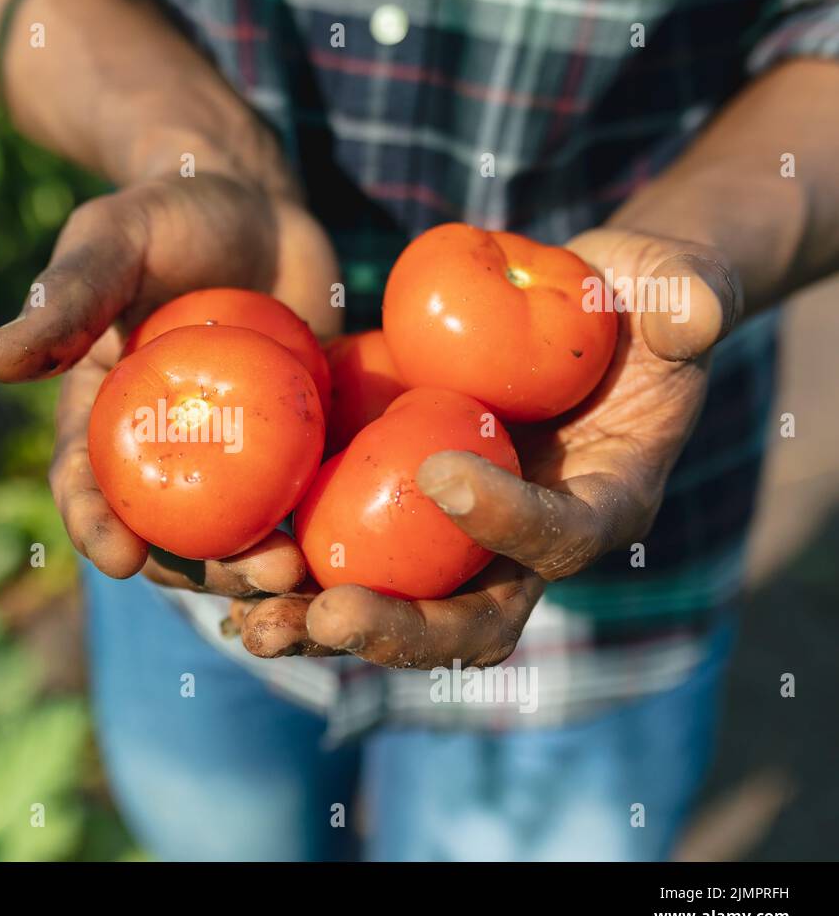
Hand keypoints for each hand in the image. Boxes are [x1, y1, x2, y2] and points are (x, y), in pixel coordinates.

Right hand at [0, 172, 341, 593]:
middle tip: (249, 576)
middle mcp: (170, 452)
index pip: (89, 487)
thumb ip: (65, 298)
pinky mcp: (299, 443)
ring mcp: (238, 455)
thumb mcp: (112, 243)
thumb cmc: (167, 217)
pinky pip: (311, 490)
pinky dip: (327, 521)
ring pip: (246, 530)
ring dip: (268, 564)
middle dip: (206, 569)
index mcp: (107, 420)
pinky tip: (352, 541)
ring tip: (302, 574)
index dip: (97, 528)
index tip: (118, 558)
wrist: (258, 206)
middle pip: (175, 533)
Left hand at [237, 228, 742, 665]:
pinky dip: (290, 577)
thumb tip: (690, 315)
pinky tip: (225, 573)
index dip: (508, 521)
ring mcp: (458, 539)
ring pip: (393, 610)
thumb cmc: (634, 299)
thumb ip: (689, 297)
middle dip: (398, 629)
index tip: (442, 473)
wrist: (579, 312)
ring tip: (250, 626)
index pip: (561, 540)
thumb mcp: (672, 286)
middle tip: (327, 617)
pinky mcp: (400, 513)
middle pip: (468, 619)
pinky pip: (346, 560)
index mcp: (600, 505)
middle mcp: (525, 543)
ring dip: (320, 625)